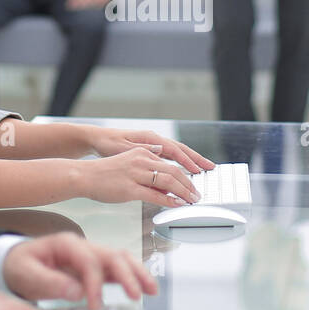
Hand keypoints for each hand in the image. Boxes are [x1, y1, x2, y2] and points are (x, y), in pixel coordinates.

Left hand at [3, 232, 159, 309]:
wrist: (15, 262)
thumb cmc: (20, 265)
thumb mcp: (25, 273)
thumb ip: (48, 282)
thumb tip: (76, 292)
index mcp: (66, 244)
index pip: (89, 261)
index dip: (95, 284)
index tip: (94, 306)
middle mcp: (83, 246)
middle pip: (112, 255)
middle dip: (127, 275)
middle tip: (135, 296)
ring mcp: (91, 255)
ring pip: (121, 258)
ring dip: (137, 273)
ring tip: (151, 291)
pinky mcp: (95, 266)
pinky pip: (118, 268)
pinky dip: (133, 276)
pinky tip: (144, 287)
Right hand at [82, 146, 200, 206]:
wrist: (84, 175)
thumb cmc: (105, 173)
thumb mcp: (130, 164)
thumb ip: (148, 169)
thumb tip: (165, 181)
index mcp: (143, 152)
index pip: (171, 163)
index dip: (186, 174)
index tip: (193, 184)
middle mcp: (141, 160)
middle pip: (174, 171)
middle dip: (188, 185)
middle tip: (196, 194)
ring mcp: (136, 174)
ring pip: (168, 181)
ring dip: (183, 192)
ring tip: (191, 200)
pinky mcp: (130, 188)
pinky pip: (155, 194)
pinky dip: (169, 200)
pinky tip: (176, 204)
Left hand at [89, 127, 213, 174]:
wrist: (98, 140)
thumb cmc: (108, 145)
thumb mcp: (123, 149)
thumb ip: (142, 150)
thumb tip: (161, 149)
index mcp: (150, 139)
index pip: (174, 150)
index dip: (187, 160)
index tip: (198, 169)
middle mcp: (154, 140)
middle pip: (180, 150)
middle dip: (196, 159)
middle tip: (210, 167)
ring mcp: (154, 145)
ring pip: (177, 153)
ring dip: (191, 161)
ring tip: (203, 169)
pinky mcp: (151, 150)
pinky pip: (170, 157)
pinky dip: (180, 162)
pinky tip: (186, 170)